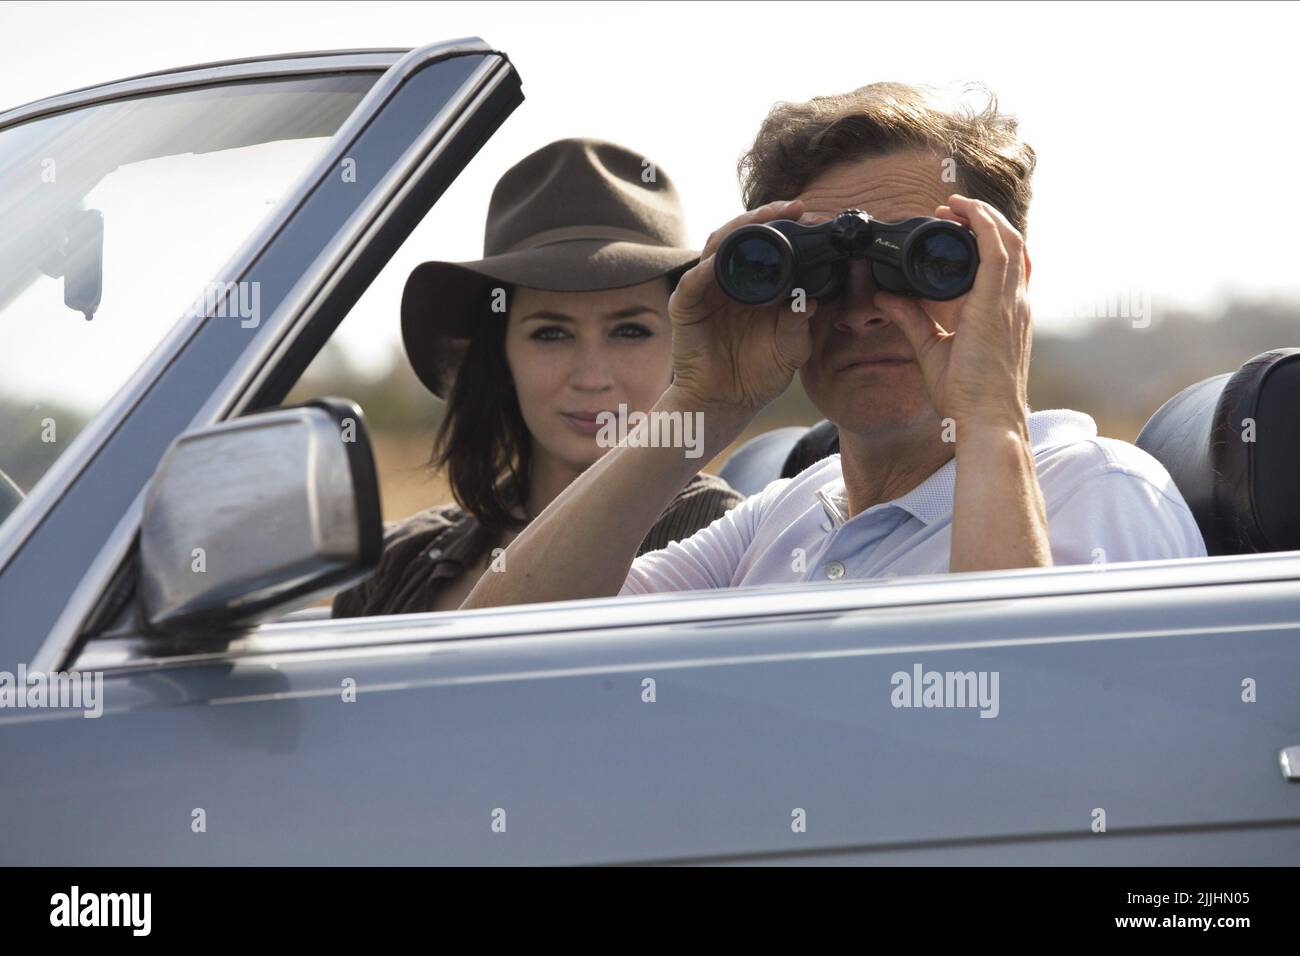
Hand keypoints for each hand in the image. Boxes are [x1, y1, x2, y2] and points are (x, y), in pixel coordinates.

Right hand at [666, 200, 817, 428]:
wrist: (728, 402)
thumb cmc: (758, 374)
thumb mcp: (791, 349)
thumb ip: (799, 324)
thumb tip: (810, 300)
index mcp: (756, 285)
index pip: (766, 243)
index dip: (784, 226)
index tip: (808, 214)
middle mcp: (729, 280)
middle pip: (739, 235)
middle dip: (762, 217)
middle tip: (788, 207)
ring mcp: (705, 290)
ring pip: (715, 247)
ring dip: (736, 231)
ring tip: (759, 220)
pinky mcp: (685, 307)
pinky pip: (692, 283)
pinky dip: (703, 271)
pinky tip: (718, 264)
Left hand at [875, 194, 1031, 431]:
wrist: (985, 421)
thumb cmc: (967, 396)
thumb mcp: (933, 350)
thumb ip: (911, 320)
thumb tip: (884, 299)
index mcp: (1007, 314)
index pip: (1007, 264)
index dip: (985, 237)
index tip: (953, 226)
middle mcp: (1016, 304)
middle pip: (1011, 244)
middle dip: (984, 219)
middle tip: (951, 208)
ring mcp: (1012, 303)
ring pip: (1009, 240)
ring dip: (983, 215)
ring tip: (955, 204)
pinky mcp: (998, 305)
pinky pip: (998, 251)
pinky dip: (983, 225)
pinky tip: (963, 212)